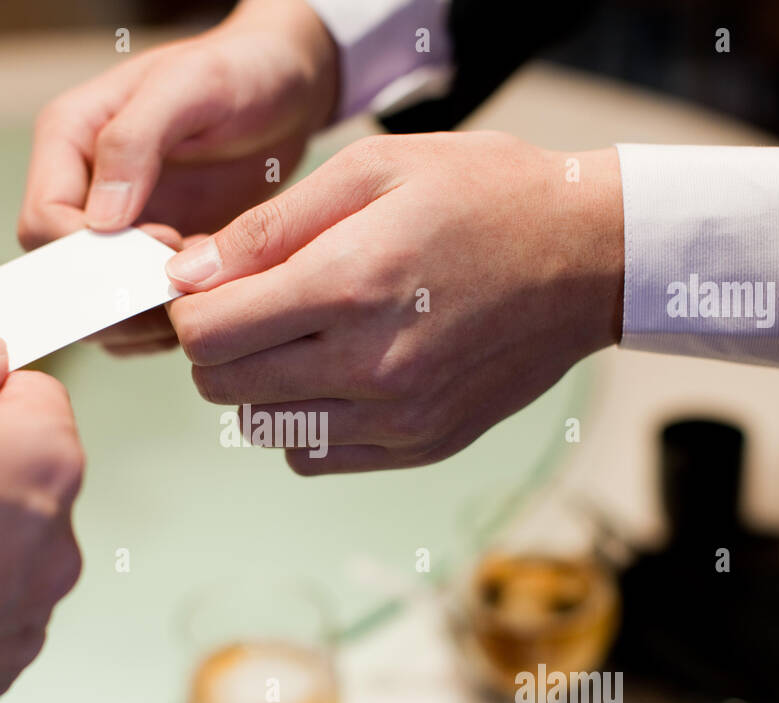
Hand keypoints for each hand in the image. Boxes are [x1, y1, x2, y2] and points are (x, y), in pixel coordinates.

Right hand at [16, 0, 337, 352]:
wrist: (285, 87)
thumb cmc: (240, 70)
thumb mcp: (192, 84)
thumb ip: (135, 140)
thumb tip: (100, 220)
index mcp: (68, 141)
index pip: (43, 224)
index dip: (90, 253)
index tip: (162, 242)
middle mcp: (82, 189)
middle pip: (65, 274)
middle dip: (117, 295)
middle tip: (183, 289)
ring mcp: (116, 228)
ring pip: (99, 303)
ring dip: (146, 317)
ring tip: (204, 290)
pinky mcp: (152, 255)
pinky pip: (140, 311)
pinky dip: (171, 318)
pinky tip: (215, 293)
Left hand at [163, 132, 624, 473]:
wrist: (590, 257)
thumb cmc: (483, 195)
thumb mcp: (375, 170)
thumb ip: (271, 226)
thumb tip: (188, 276)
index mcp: (350, 285)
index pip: (207, 336)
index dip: (189, 309)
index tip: (210, 286)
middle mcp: (370, 366)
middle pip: (223, 387)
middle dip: (216, 347)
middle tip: (253, 307)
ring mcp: (398, 417)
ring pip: (261, 429)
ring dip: (259, 386)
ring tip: (304, 336)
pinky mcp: (421, 445)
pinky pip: (314, 457)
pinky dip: (303, 421)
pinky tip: (337, 374)